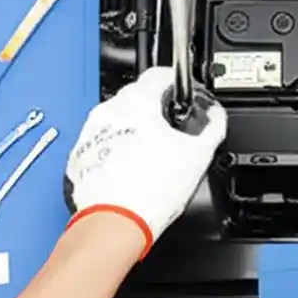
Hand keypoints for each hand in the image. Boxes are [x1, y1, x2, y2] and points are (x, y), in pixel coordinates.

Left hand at [64, 67, 226, 257]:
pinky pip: (104, 141)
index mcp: (137, 101)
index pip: (159, 73)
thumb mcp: (198, 154)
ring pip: (120, 119)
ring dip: (137, 129)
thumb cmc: (149, 192)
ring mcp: (91, 132)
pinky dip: (118, 149)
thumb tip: (215, 117)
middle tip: (174, 132)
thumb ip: (213, 126)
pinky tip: (134, 168)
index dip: (178, 82)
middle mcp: (109, 110)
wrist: (115, 224)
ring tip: (154, 155)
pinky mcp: (81, 153)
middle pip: (139, 96)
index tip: (185, 96)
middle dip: (157, 109)